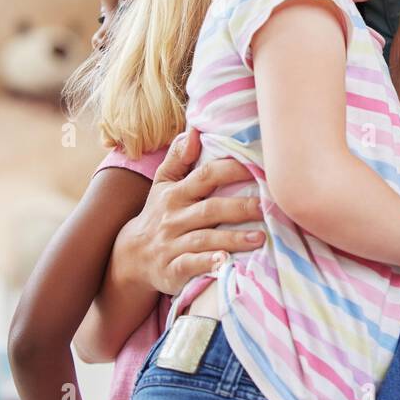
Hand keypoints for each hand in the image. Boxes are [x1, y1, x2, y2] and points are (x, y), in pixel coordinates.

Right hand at [111, 129, 264, 294]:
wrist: (130, 256)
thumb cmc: (159, 213)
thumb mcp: (163, 183)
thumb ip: (178, 156)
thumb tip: (194, 129)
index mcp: (176, 193)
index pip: (206, 176)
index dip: (232, 170)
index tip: (259, 167)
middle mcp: (174, 217)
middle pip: (210, 209)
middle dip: (240, 207)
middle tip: (269, 206)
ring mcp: (172, 244)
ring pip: (204, 239)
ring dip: (232, 239)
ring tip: (261, 237)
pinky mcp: (172, 269)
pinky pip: (189, 266)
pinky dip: (207, 264)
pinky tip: (226, 263)